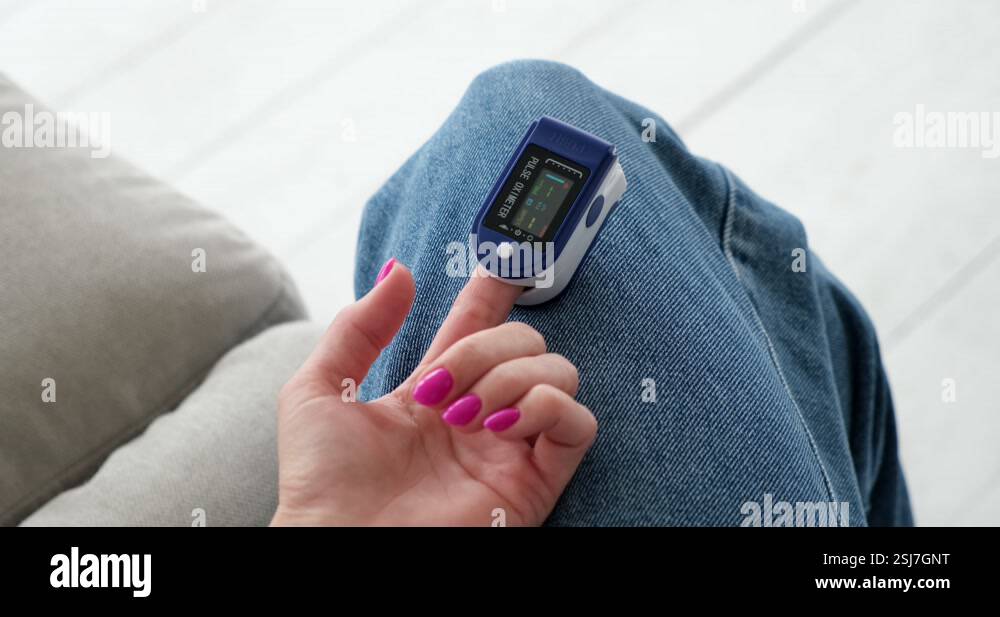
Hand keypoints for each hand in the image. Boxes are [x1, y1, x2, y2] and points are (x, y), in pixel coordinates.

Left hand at [271, 259, 596, 525]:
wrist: (338, 544)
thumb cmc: (321, 483)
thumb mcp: (319, 390)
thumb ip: (358, 328)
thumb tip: (398, 272)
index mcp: (435, 389)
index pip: (479, 326)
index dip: (493, 292)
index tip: (501, 263)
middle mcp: (478, 412)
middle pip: (523, 341)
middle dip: (483, 347)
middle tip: (436, 387)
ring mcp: (509, 446)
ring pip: (557, 372)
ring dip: (509, 378)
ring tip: (463, 416)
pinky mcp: (533, 481)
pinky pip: (578, 424)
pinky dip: (548, 408)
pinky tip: (500, 428)